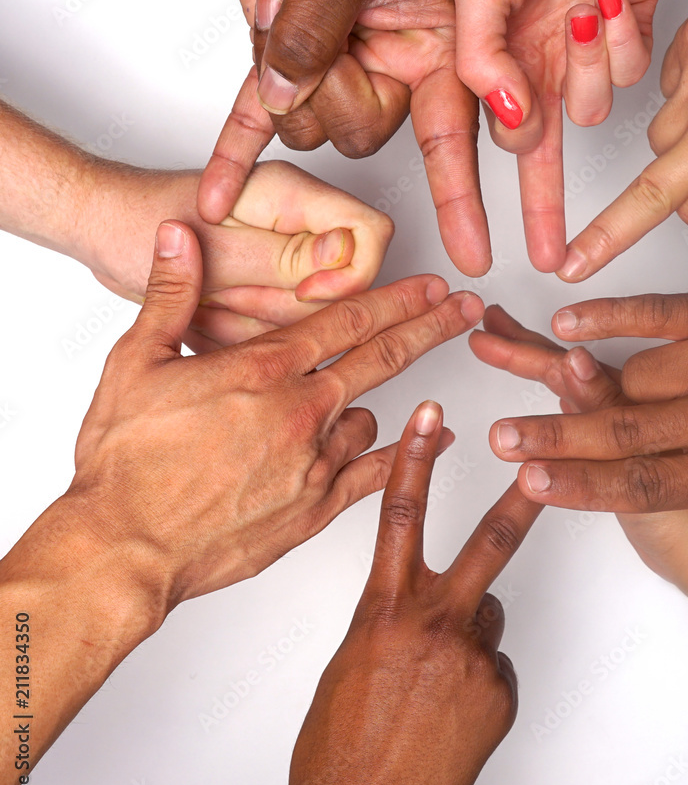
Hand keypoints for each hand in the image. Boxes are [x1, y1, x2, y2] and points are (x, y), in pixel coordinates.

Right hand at [70, 220, 483, 610]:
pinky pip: (377, 474)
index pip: (348, 319)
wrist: (126, 549)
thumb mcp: (135, 363)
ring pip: (370, 416)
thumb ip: (171, 294)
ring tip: (356, 397)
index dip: (399, 297)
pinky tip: (425, 441)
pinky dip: (405, 454)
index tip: (434, 284)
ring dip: (372, 401)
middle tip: (466, 309)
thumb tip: (178, 235)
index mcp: (263, 371)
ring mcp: (314, 464)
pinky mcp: (316, 509)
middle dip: (430, 327)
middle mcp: (301, 413)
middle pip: (383, 357)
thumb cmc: (125, 464)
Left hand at [82, 160, 391, 350]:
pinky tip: (210, 311)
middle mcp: (298, 220)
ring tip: (212, 299)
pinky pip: (279, 323)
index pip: (370, 233)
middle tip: (233, 292)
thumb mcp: (219, 250)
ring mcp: (285, 251)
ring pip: (309, 312)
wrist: (102, 232)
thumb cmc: (138, 224)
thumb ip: (291, 257)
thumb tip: (348, 255)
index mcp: (293, 195)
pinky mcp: (269, 278)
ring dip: (256, 319)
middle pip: (342, 283)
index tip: (305, 292)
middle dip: (286, 304)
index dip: (351, 275)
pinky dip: (242, 328)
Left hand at [202, 0, 487, 275]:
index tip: (478, 252)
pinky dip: (234, 151)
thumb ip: (317, 32)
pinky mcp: (285, 64)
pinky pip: (258, 120)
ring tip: (286, 5)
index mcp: (438, 47)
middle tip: (323, 32)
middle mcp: (391, 67)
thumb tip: (285, 93)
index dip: (465, 198)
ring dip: (278, 76)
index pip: (455, 137)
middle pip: (359, 135)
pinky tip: (219, 189)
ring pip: (305, 129)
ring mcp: (337, 69)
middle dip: (327, 91)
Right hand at [271, 401, 539, 784]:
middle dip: (522, 498)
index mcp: (383, 609)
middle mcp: (433, 624)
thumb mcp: (353, 661)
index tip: (430, 417)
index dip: (414, 458)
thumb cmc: (337, 746)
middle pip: (490, 542)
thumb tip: (427, 608)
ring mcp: (472, 659)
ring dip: (470, 636)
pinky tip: (450, 716)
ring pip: (489, 616)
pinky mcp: (499, 693)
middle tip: (546, 462)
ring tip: (435, 687)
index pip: (399, 515)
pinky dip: (478, 683)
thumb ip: (393, 619)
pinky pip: (496, 668)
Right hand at [454, 0, 660, 271]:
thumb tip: (508, 116)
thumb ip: (481, 59)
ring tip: (584, 15)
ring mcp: (574, 65)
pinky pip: (627, 79)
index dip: (468, 208)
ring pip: (585, 117)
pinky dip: (623, 43)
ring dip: (588, 72)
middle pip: (533, 165)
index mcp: (486, 68)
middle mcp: (528, 75)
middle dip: (544, 210)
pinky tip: (611, 3)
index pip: (466, 153)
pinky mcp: (620, 49)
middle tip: (550, 253)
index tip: (477, 255)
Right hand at [481, 238, 687, 551]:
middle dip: (553, 438)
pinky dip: (607, 316)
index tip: (534, 483)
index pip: (645, 484)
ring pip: (629, 374)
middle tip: (501, 437)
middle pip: (619, 432)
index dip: (583, 486)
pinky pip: (651, 313)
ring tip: (525, 372)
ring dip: (573, 380)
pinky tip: (568, 321)